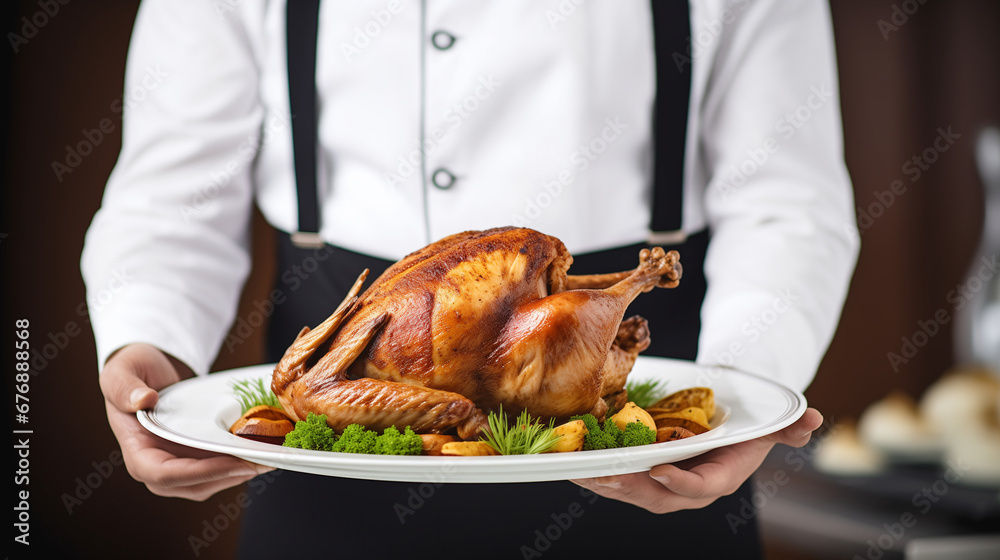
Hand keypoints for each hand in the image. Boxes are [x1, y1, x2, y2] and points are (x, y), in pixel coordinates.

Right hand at [99, 343, 272, 500]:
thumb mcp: (121, 372)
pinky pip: (220, 470)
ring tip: (271, 456)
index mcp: (136, 452)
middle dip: (230, 475)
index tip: (232, 463)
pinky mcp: (197, 460)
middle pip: (194, 485)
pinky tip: (263, 450)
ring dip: (241, 473)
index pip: (163, 475)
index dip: (199, 472)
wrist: (150, 373)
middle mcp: (157, 467)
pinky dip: (241, 463)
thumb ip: (125, 387)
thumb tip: (143, 400)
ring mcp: (179, 466)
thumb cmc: (133, 372)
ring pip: (212, 482)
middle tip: (264, 460)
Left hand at [571, 407, 822, 512]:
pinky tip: (572, 463)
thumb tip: (812, 420)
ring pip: (633, 490)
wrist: (728, 422)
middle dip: (631, 487)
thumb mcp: (771, 420)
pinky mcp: (645, 475)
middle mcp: (690, 486)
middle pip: (658, 495)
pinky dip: (597, 473)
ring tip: (579, 471)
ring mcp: (665, 483)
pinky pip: (619, 479)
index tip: (660, 469)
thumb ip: (788, 425)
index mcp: (720, 476)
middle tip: (607, 475)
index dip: (681, 482)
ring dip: (606, 482)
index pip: (702, 487)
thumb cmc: (748, 422)